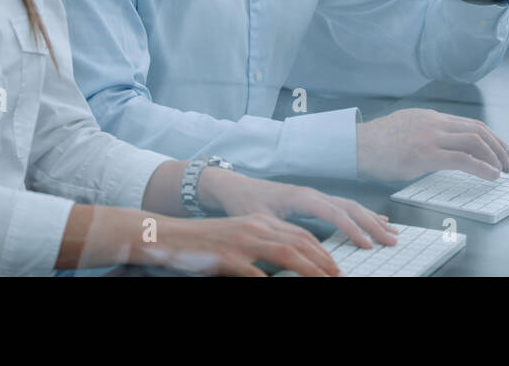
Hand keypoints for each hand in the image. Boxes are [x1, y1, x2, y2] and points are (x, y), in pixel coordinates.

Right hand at [137, 213, 343, 276]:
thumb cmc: (204, 241)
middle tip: (339, 276)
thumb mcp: (238, 235)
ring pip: (286, 253)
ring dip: (310, 268)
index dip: (321, 249)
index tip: (335, 265)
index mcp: (259, 221)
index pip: (299, 233)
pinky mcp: (227, 256)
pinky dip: (271, 282)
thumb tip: (288, 257)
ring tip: (326, 281)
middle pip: (299, 241)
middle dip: (323, 260)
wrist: (168, 236)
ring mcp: (242, 241)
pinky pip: (255, 273)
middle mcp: (255, 226)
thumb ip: (262, 244)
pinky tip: (282, 288)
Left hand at [198, 169, 395, 248]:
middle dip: (372, 223)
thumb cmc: (244, 203)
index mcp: (301, 197)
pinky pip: (344, 206)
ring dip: (372, 219)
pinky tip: (374, 220)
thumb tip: (294, 253)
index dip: (352, 229)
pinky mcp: (314, 199)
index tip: (367, 244)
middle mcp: (312, 193)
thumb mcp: (257, 222)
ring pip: (350, 205)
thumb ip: (277, 236)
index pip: (334, 212)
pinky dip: (363, 214)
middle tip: (391, 239)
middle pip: (350, 206)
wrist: (234, 187)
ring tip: (391, 232)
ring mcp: (315, 195)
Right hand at [357, 108, 508, 181]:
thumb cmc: (376, 143)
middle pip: (478, 130)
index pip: (470, 124)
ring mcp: (430, 137)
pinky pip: (462, 159)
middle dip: (499, 147)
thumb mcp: (405, 128)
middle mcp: (434, 123)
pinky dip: (482, 167)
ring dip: (494, 156)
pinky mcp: (426, 154)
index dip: (491, 138)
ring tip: (503, 171)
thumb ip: (425, 132)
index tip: (502, 150)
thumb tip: (442, 144)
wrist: (356, 146)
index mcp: (431, 117)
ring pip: (474, 141)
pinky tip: (490, 175)